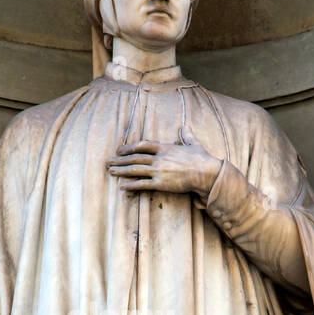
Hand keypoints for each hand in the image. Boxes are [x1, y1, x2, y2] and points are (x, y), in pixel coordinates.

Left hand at [106, 127, 220, 200]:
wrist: (205, 172)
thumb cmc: (201, 158)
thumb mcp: (193, 144)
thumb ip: (186, 136)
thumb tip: (185, 127)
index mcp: (164, 148)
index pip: (142, 145)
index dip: (129, 147)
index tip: (120, 150)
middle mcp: (158, 158)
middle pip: (135, 158)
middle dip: (120, 160)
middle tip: (108, 162)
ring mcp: (158, 171)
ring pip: (135, 170)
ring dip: (121, 171)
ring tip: (111, 171)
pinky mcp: (160, 183)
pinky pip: (142, 184)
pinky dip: (131, 186)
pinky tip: (122, 187)